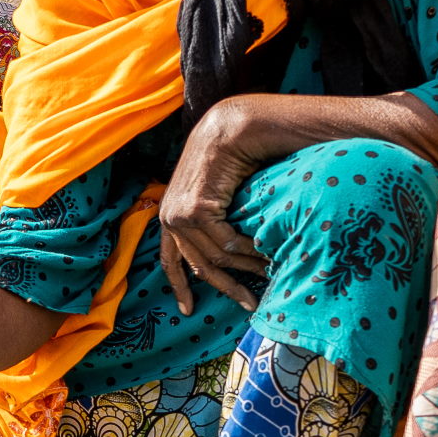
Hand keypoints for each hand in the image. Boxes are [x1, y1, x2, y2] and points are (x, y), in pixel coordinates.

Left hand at [155, 103, 269, 316]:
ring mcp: (180, 213)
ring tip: (267, 273)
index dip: (179, 286)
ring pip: (215, 258)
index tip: (188, 310)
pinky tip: (263, 254)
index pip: (170, 259)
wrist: (233, 126)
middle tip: (250, 304)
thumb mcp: (218, 194)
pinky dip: (246, 252)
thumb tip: (229, 251)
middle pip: (199, 266)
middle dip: (226, 287)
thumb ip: (216, 219)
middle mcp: (169, 216)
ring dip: (244, 268)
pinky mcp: (196, 209)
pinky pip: (225, 243)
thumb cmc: (230, 156)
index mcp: (170, 213)